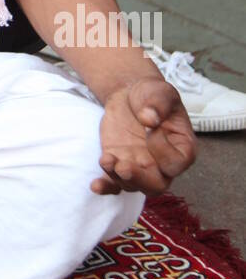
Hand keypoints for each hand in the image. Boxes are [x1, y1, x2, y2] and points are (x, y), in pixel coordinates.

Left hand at [92, 77, 196, 196]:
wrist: (130, 96)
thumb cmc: (152, 96)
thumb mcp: (160, 92)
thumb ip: (159, 104)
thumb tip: (150, 119)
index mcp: (181, 149)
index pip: (176, 162)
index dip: (163, 149)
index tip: (150, 127)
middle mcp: (161, 164)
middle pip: (156, 185)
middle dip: (139, 179)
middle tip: (123, 166)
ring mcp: (140, 167)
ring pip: (132, 185)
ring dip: (117, 177)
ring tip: (106, 159)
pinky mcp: (119, 165)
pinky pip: (114, 183)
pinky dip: (105, 186)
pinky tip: (95, 185)